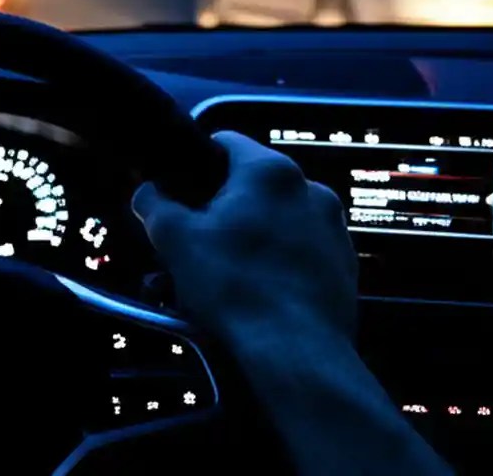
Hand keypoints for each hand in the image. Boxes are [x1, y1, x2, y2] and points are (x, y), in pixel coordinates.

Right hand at [132, 134, 452, 475]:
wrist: (295, 351)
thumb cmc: (234, 287)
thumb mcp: (174, 240)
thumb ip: (155, 204)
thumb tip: (148, 191)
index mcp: (269, 172)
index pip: (225, 142)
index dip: (195, 163)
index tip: (181, 193)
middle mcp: (311, 189)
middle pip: (252, 185)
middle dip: (222, 210)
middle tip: (197, 243)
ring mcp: (334, 228)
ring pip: (278, 219)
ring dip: (251, 236)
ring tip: (225, 274)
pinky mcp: (344, 264)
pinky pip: (301, 250)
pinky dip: (278, 261)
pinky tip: (257, 290)